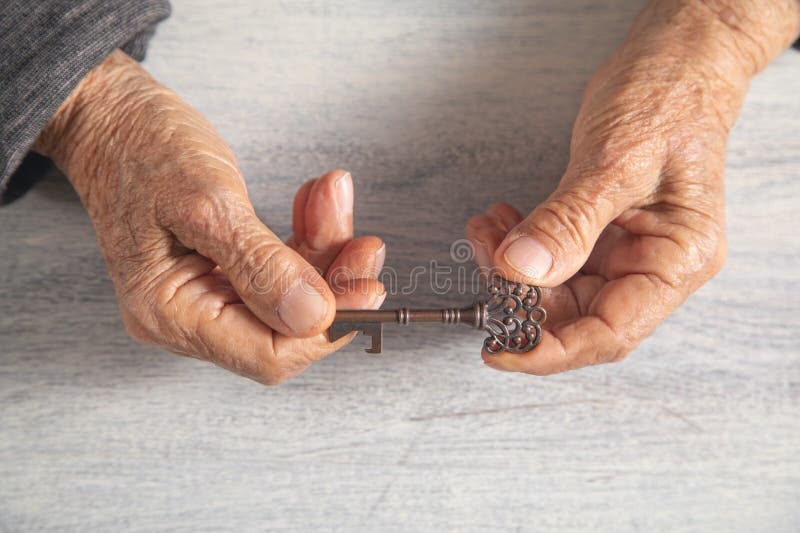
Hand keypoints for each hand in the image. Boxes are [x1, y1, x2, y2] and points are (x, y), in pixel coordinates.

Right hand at [35, 50, 385, 384]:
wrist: (113, 118)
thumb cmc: (141, 147)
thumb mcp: (205, 201)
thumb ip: (259, 264)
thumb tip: (313, 316)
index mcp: (169, 312)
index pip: (268, 354)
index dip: (325, 327)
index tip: (366, 287)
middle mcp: (186, 316)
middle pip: (286, 327)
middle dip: (334, 284)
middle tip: (366, 244)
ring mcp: (205, 295)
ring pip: (291, 296)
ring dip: (326, 251)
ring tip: (334, 197)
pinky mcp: (221, 272)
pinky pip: (280, 269)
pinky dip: (307, 236)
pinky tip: (317, 200)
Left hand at [467, 0, 799, 373]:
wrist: (677, 61)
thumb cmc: (668, 100)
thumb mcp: (615, 161)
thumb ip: (569, 221)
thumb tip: (523, 271)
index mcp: (678, 260)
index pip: (609, 333)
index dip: (551, 351)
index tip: (500, 351)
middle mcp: (654, 265)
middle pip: (578, 316)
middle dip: (520, 298)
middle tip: (483, 264)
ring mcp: (627, 250)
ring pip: (559, 288)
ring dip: (513, 268)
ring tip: (486, 231)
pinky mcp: (602, 232)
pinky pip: (554, 257)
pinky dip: (521, 245)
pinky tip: (500, 221)